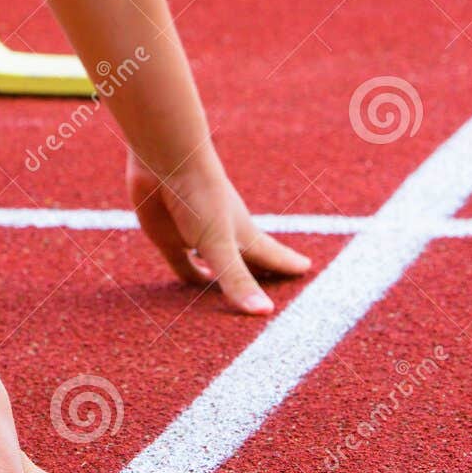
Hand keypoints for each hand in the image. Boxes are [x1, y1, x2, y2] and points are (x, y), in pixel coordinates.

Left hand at [127, 150, 311, 313]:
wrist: (164, 159)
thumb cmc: (200, 195)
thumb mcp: (220, 243)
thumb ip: (238, 279)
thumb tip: (265, 314)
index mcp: (243, 234)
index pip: (272, 255)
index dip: (288, 265)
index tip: (307, 269)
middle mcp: (223, 236)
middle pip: (248, 261)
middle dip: (263, 274)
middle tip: (280, 286)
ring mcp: (195, 238)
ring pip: (216, 266)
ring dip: (225, 280)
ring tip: (238, 293)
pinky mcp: (168, 239)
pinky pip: (182, 265)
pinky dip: (191, 278)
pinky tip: (194, 285)